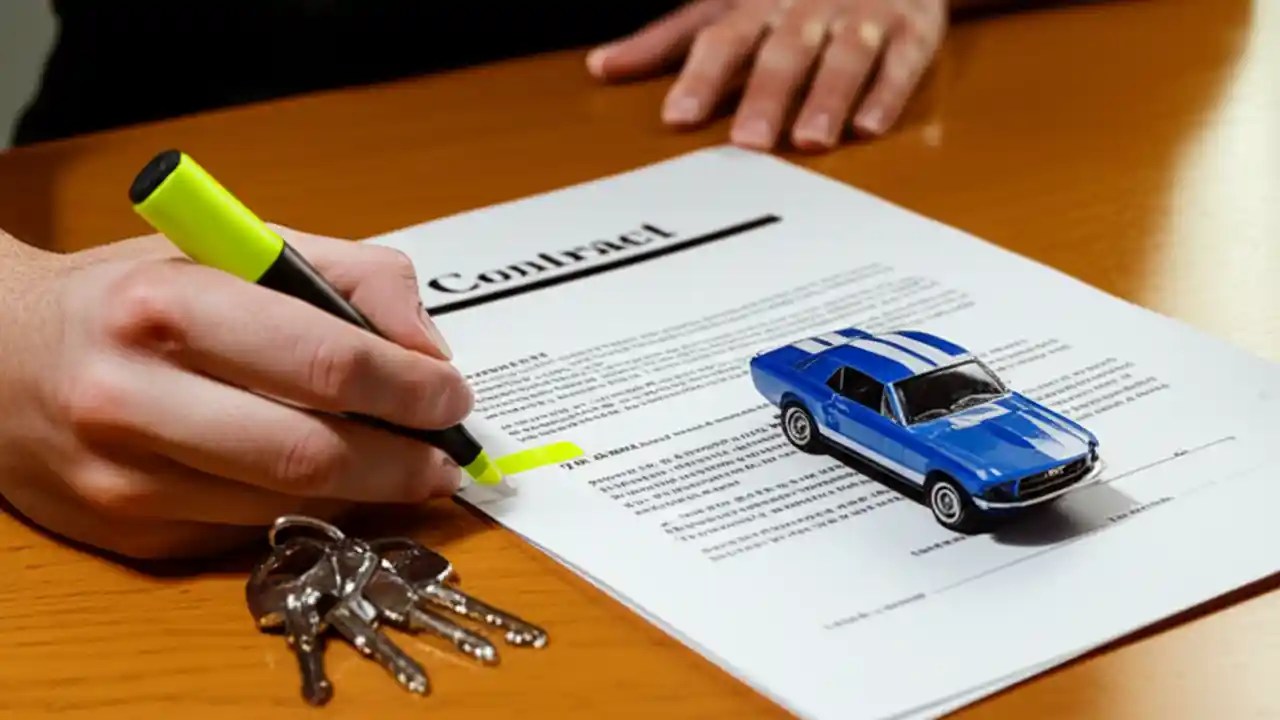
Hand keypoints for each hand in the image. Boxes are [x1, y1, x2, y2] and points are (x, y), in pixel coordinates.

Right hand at [0, 227, 469, 558]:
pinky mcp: (129, 531)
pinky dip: (311, 510)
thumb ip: (347, 275)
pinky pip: (252, 531)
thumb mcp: (234, 248)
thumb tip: (427, 348)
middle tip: (444, 454)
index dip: (410, 388)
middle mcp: (134, 397)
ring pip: (289, 503)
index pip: (326, 362)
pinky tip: (331, 484)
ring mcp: (126, 477)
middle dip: (404, 459)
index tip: (452, 396)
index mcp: (166, 306)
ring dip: (369, 492)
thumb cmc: (132, 296)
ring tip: (404, 467)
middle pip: (313, 451)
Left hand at [586, 0, 946, 150]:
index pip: (721, 40)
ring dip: (827, 99)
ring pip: (844, 57)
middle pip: (784, 53)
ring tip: (809, 141)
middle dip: (766, 96)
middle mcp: (806, 9)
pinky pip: (901, 62)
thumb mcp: (723, 3)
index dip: (699, 78)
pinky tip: (869, 126)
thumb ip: (666, 41)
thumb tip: (602, 67)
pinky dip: (886, 94)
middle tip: (748, 142)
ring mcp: (861, 17)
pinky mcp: (911, 28)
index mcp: (757, 4)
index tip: (677, 118)